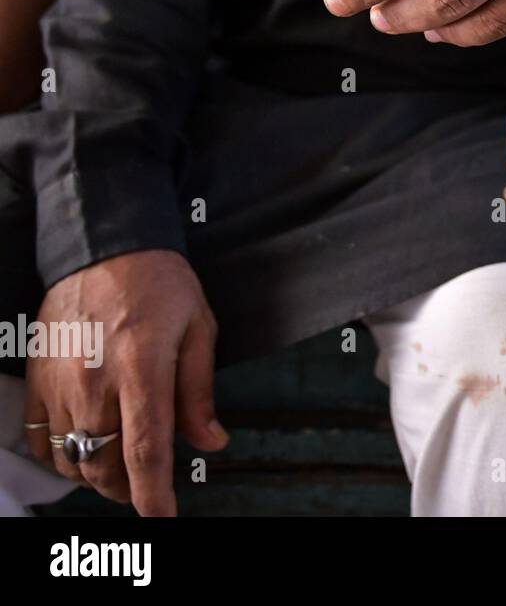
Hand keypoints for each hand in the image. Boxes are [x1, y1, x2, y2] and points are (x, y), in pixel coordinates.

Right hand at [25, 250, 226, 515]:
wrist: (104, 246)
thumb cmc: (160, 284)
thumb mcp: (199, 328)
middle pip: (104, 464)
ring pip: (72, 458)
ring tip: (120, 465)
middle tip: (148, 483)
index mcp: (142, 367)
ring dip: (96, 473)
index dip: (154, 493)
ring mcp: (59, 382)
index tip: (162, 517)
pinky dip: (60, 456)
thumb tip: (211, 441)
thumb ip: (200, 392)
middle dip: (128, 488)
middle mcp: (94, 381)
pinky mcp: (36, 378)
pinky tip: (83, 449)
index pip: (145, 448)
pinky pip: (39, 439)